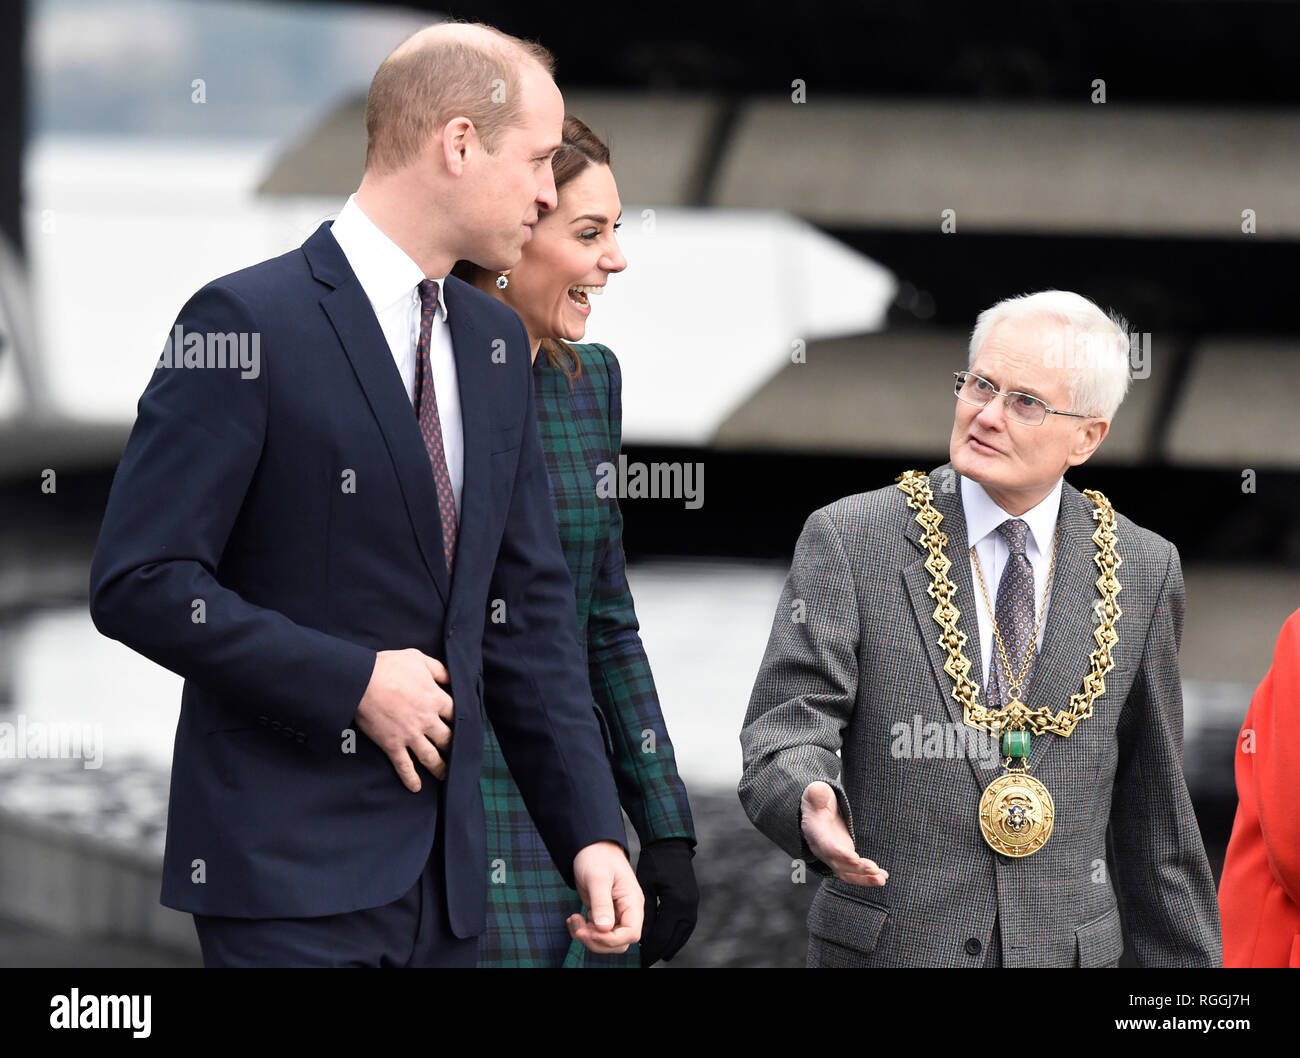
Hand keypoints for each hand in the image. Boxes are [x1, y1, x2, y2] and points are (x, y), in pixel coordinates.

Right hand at [354, 648, 454, 792]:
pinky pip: (404, 766)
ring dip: (440, 768)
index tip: (466, 729)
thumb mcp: (418, 658)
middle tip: (460, 756)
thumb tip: (452, 677)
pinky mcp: (392, 745)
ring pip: (431, 757)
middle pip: (448, 739)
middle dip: (455, 748)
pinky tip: (416, 787)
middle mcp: (427, 720)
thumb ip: (438, 669)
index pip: (458, 714)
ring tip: (446, 776)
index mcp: (436, 699)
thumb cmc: (389, 666)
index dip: (463, 721)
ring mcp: (410, 735)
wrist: (361, 680)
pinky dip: (411, 778)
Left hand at [567, 840, 643, 953]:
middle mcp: (626, 911)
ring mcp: (614, 914)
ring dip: (588, 938)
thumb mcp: (598, 878)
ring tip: (574, 921)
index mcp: (632, 901)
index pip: (631, 933)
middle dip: (597, 941)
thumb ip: (602, 903)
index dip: (611, 939)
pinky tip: (574, 919)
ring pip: (607, 941)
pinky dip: (583, 932)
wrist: (589, 847)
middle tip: (579, 929)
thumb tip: (604, 927)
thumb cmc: (598, 856)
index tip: (592, 931)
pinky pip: (596, 933)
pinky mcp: (602, 915)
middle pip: (619, 942)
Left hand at [635, 838, 698, 966]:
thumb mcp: (645, 886)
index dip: (650, 950)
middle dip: (660, 951)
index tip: (640, 960)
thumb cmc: (654, 861)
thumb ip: (644, 911)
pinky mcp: (693, 900)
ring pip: (683, 934)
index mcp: (675, 904)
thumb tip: (639, 935)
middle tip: (646, 961)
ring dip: (670, 945)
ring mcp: (693, 904)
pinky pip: (686, 925)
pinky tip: (669, 939)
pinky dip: (677, 935)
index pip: (661, 936)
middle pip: (674, 938)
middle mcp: (687, 907)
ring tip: (658, 955)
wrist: (671, 843)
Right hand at [801, 781, 887, 885]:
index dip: (840, 854)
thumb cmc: (817, 801)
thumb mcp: (815, 793)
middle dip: (857, 869)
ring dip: (864, 878)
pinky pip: (854, 873)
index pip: (826, 847)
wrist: (816, 810)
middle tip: (874, 869)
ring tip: (882, 878)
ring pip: (847, 873)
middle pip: (838, 864)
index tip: (854, 859)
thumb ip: (817, 793)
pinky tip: (882, 876)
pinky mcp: (844, 859)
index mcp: (815, 833)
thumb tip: (818, 790)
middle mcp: (823, 850)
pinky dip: (868, 877)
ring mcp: (834, 856)